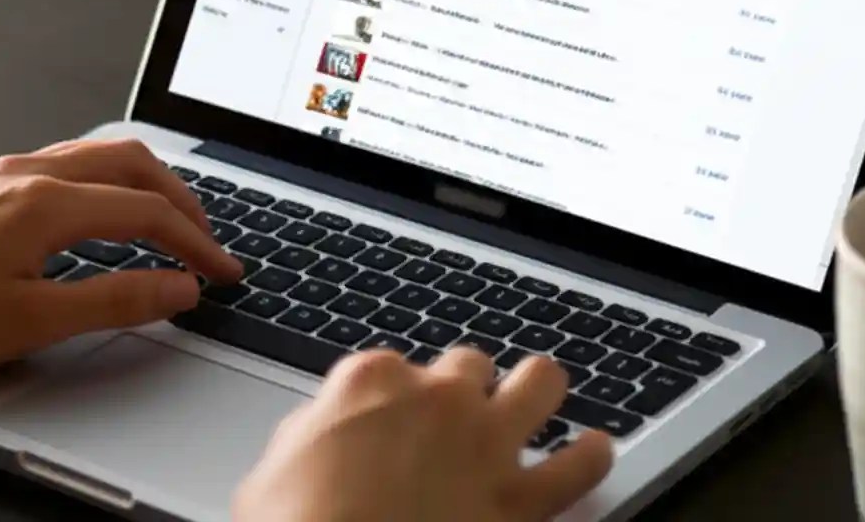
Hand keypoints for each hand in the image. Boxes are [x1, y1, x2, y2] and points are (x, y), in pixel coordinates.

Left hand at [0, 139, 240, 376]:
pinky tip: (107, 213)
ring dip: (147, 185)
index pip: (149, 213)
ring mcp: (7, 172)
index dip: (197, 244)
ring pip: (100, 155)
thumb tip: (177, 289)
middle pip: (133, 165)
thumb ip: (117, 300)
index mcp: (48, 203)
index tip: (222, 272)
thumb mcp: (34, 320)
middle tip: (207, 240)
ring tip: (170, 221)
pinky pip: (69, 163)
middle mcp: (31, 173)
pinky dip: (109, 183)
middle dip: (183, 200)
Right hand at [234, 348, 613, 521]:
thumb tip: (326, 434)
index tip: (391, 422)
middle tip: (461, 414)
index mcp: (370, 380)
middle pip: (470, 364)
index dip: (396, 397)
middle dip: (467, 386)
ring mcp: (485, 442)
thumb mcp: (270, 470)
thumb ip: (312, 436)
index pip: (393, 367)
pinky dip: (591, 456)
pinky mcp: (519, 499)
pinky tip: (594, 450)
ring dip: (541, 388)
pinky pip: (579, 466)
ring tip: (543, 395)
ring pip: (541, 383)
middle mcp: (437, 398)